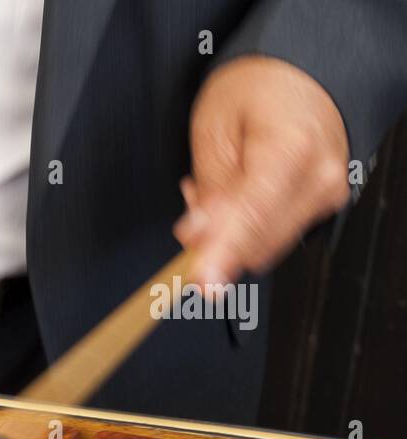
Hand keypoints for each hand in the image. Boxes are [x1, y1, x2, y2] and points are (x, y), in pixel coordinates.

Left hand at [176, 55, 350, 286]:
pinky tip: (237, 198)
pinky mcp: (324, 205)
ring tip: (217, 192)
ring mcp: (328, 195)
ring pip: (263, 247)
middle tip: (192, 210)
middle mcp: (320, 178)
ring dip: (230, 235)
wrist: (301, 74)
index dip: (223, 253)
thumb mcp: (212, 129)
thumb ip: (208, 190)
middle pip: (257, 242)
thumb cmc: (257, 89)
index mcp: (292, 148)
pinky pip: (274, 236)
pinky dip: (248, 228)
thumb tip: (200, 238)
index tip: (204, 282)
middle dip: (215, 240)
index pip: (253, 216)